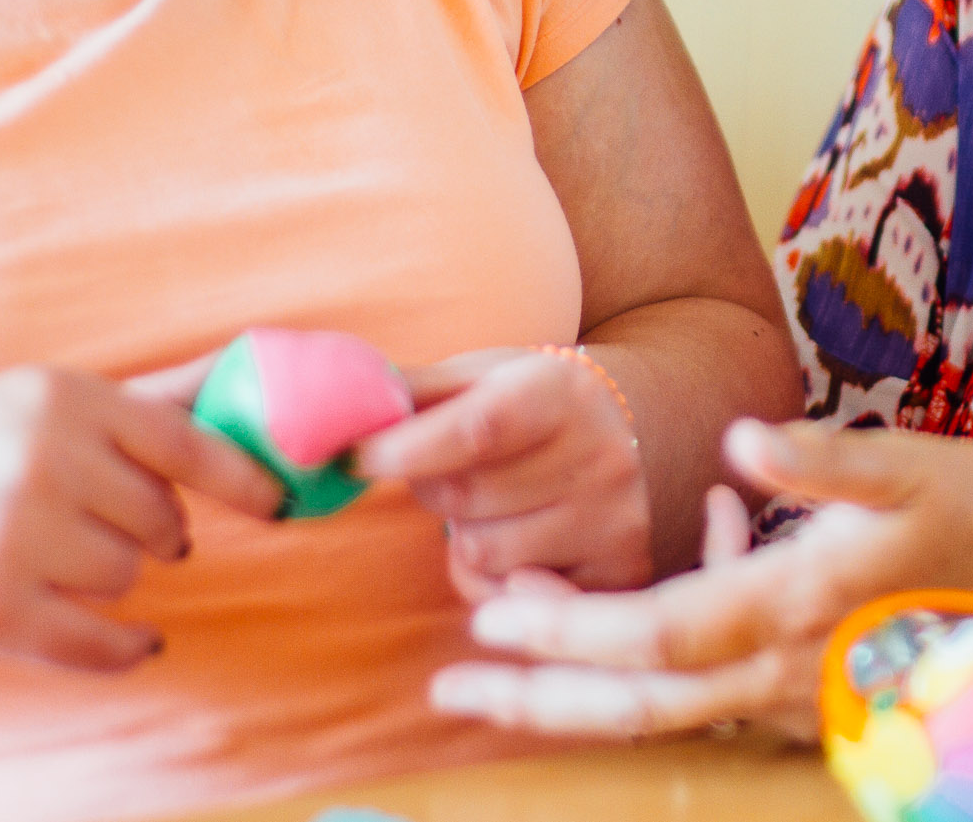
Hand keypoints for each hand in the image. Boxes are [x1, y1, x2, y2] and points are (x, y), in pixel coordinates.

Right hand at [0, 364, 281, 672]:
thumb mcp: (30, 405)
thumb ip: (143, 399)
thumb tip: (247, 367)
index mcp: (52, 396)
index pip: (182, 439)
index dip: (243, 477)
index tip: (281, 502)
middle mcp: (33, 458)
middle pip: (161, 521)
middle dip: (144, 534)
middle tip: (85, 528)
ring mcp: (8, 537)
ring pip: (128, 579)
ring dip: (105, 583)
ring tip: (43, 562)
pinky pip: (102, 643)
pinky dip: (122, 648)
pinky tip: (125, 640)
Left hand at [355, 347, 650, 598]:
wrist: (636, 433)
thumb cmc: (530, 402)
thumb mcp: (481, 374)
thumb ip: (411, 389)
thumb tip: (336, 405)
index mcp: (562, 392)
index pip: (475, 430)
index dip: (404, 449)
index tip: (353, 457)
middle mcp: (600, 457)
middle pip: (465, 499)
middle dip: (431, 488)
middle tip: (445, 470)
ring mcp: (613, 522)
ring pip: (482, 555)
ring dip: (462, 536)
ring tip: (493, 504)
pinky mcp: (617, 574)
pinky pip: (509, 598)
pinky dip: (490, 580)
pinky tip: (515, 543)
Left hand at [425, 418, 972, 739]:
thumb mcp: (912, 467)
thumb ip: (822, 459)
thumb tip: (740, 437)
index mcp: (798, 608)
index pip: (658, 635)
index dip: (570, 636)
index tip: (491, 625)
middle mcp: (790, 670)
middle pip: (642, 703)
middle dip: (541, 701)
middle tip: (450, 693)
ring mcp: (804, 693)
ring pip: (672, 707)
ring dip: (585, 689)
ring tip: (513, 657)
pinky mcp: (818, 692)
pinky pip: (720, 684)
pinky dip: (670, 652)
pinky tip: (695, 547)